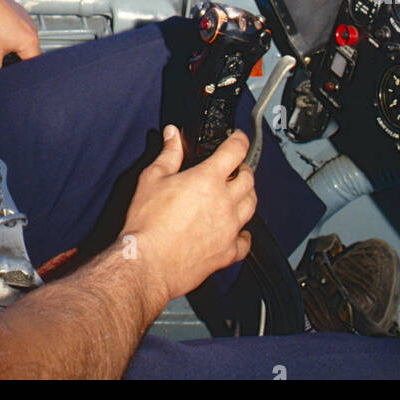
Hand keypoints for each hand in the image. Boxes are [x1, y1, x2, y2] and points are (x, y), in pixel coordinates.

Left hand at [0, 0, 40, 69]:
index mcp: (30, 39)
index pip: (34, 65)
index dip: (24, 75)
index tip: (15, 81)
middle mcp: (30, 26)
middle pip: (27, 52)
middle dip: (15, 61)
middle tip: (0, 68)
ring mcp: (21, 16)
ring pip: (20, 39)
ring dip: (8, 47)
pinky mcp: (12, 9)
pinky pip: (13, 27)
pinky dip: (4, 34)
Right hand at [119, 126, 255, 308]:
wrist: (148, 263)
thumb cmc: (148, 223)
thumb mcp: (152, 178)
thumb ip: (168, 154)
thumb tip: (173, 136)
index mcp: (207, 179)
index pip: (235, 151)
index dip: (239, 139)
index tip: (238, 138)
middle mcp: (224, 202)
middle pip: (248, 179)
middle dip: (244, 168)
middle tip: (236, 167)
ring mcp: (229, 228)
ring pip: (251, 206)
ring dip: (247, 196)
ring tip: (237, 194)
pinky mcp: (227, 253)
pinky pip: (245, 242)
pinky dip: (244, 234)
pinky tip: (237, 232)